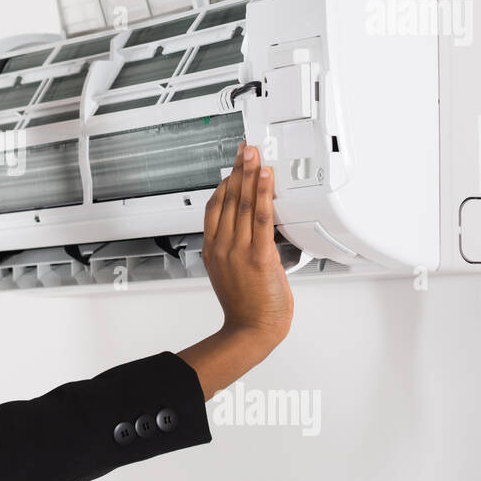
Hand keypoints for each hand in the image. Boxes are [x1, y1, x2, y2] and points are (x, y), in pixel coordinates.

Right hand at [202, 142, 293, 349]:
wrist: (250, 331)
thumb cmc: (245, 309)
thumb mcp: (231, 273)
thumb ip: (237, 249)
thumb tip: (253, 232)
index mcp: (214, 249)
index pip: (215, 206)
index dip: (225, 181)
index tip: (234, 166)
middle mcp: (224, 246)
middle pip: (229, 198)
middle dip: (238, 170)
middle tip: (245, 149)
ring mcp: (239, 250)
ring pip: (244, 204)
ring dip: (250, 175)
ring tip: (254, 155)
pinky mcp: (259, 256)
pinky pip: (261, 218)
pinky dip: (264, 194)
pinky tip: (267, 178)